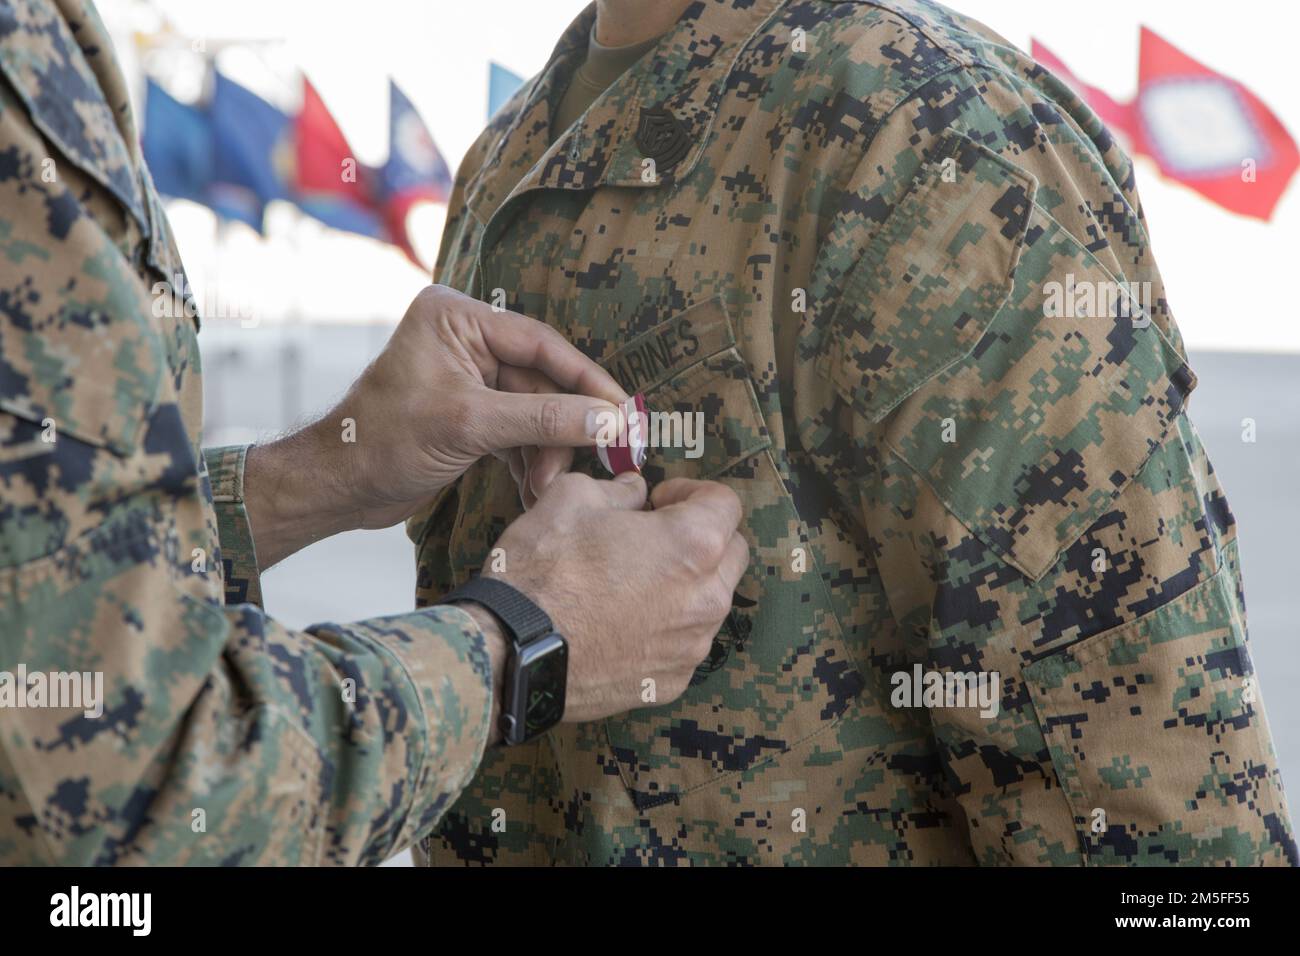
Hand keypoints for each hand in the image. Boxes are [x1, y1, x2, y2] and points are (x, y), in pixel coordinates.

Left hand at [244, 285, 626, 566]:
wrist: (336, 488)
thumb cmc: (382, 442)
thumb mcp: (470, 426)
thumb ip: (544, 420)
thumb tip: (611, 422)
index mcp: (457, 318)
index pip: (541, 344)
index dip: (588, 380)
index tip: (625, 411)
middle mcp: (466, 339)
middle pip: (543, 380)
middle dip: (566, 425)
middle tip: (607, 455)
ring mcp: (469, 376)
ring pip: (535, 410)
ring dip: (547, 450)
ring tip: (549, 486)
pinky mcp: (470, 412)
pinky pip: (519, 429)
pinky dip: (530, 460)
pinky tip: (534, 488)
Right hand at [479, 472, 748, 722]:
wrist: (511, 651)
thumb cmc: (542, 571)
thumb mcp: (571, 498)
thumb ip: (618, 490)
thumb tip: (634, 493)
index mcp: (693, 545)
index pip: (726, 503)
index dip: (691, 491)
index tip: (660, 499)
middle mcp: (706, 598)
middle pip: (731, 554)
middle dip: (702, 537)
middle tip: (655, 536)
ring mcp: (691, 646)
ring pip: (710, 602)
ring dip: (686, 585)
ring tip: (634, 581)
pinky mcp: (671, 682)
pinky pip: (684, 644)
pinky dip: (666, 629)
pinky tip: (623, 622)